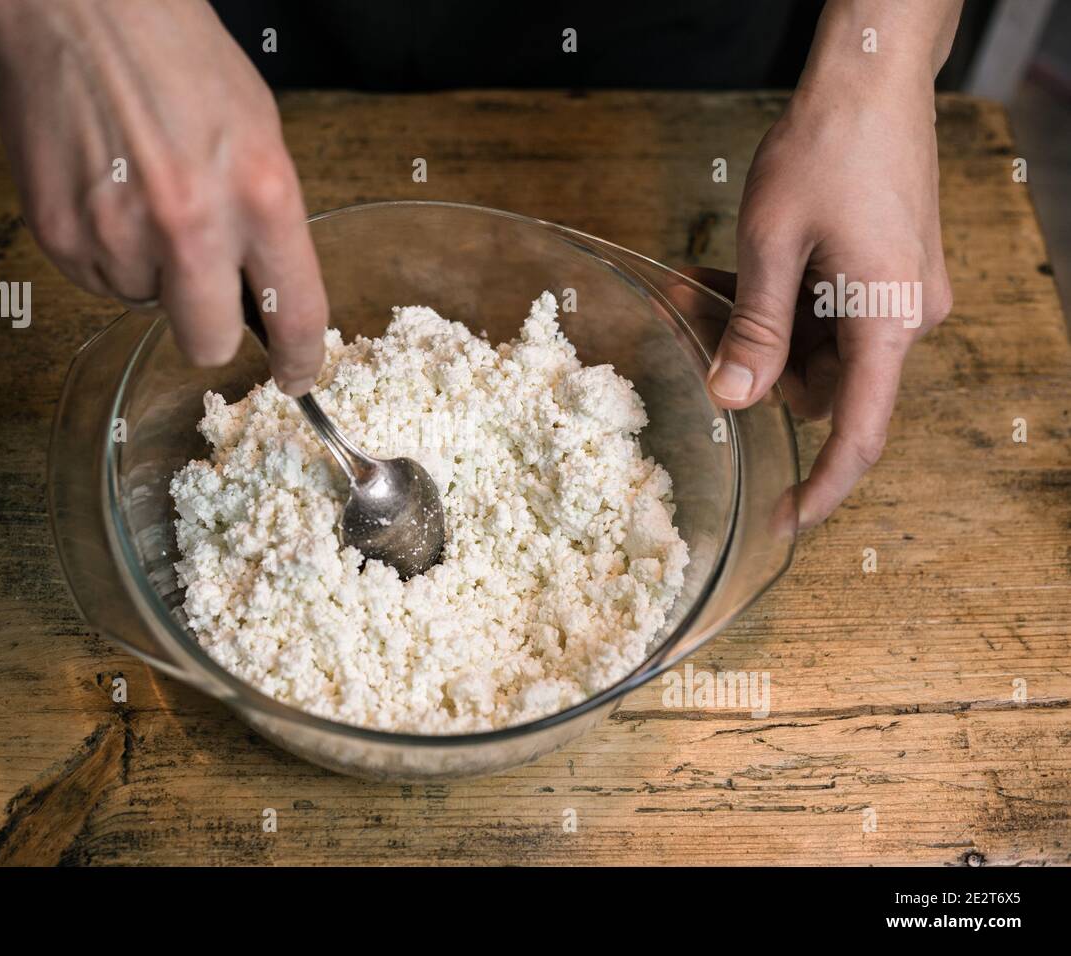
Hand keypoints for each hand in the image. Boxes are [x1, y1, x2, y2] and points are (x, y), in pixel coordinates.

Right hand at [0, 0, 325, 393]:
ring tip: (139, 194)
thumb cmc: (178, 58)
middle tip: (201, 289)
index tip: (297, 375)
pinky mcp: (61, 234)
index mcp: (261, 194)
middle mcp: (192, 223)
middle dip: (209, 331)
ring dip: (149, 271)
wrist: (83, 5)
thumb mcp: (258, 132)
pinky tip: (104, 191)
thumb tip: (264, 292)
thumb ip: (265, 219)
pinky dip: (104, 251)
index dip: (301, 359)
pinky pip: (95, 280)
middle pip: (207, 344)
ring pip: (145, 306)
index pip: (295, 313)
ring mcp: (119, 234)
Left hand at [706, 1, 957, 527]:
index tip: (783, 521)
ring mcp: (896, 293)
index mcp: (888, 323)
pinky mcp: (883, 270)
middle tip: (686, 318)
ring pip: (812, 347)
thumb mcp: (773, 247)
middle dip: (749, 366)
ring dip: (752, 328)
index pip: (859, 434)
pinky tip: (724, 273)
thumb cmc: (826, 150)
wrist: (870, 77)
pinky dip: (775, 302)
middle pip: (819, 385)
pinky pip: (822, 313)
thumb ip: (754, 331)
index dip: (822, 487)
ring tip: (692, 282)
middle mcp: (904, 318)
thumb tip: (732, 401)